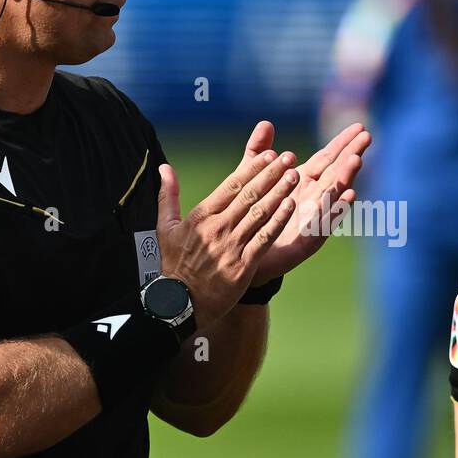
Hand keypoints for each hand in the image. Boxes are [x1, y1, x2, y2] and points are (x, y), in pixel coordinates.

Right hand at [155, 143, 299, 327]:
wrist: (179, 302)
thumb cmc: (174, 264)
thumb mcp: (165, 227)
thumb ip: (168, 195)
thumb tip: (164, 167)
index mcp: (202, 216)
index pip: (232, 185)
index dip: (252, 168)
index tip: (269, 154)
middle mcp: (218, 227)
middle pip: (249, 195)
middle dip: (271, 174)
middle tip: (288, 158)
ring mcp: (231, 246)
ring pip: (259, 213)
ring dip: (279, 193)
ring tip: (294, 176)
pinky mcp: (243, 264)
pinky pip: (264, 238)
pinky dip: (278, 221)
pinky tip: (290, 207)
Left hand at [244, 121, 370, 285]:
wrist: (241, 254)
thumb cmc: (252, 215)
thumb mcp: (250, 177)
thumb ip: (258, 152)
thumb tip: (266, 123)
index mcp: (302, 182)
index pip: (327, 158)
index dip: (342, 143)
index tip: (359, 126)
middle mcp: (313, 199)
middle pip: (335, 173)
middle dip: (350, 154)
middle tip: (367, 136)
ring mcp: (313, 219)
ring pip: (332, 196)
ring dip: (345, 178)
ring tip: (356, 160)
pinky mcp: (307, 241)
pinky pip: (324, 225)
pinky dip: (336, 210)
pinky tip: (347, 198)